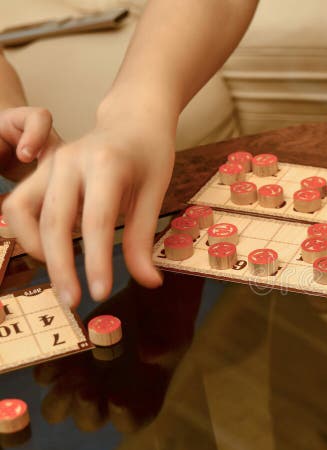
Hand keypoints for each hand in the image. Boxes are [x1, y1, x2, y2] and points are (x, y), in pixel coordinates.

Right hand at [2, 112, 174, 306]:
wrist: (132, 121)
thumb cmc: (149, 157)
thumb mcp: (156, 194)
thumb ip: (144, 239)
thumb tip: (149, 283)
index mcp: (107, 165)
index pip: (97, 221)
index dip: (96, 261)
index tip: (100, 293)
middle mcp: (71, 161)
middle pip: (55, 221)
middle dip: (61, 266)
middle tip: (73, 301)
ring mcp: (50, 163)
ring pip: (25, 212)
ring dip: (37, 250)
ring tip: (61, 279)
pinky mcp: (40, 170)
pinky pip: (19, 204)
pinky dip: (28, 233)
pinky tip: (51, 253)